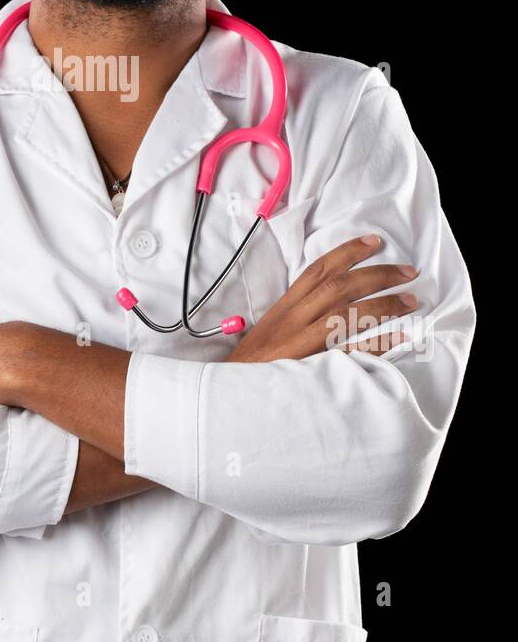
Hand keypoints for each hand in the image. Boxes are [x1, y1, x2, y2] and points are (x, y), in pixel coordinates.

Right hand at [226, 234, 417, 363]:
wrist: (228, 399)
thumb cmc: (249, 369)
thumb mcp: (267, 335)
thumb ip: (292, 320)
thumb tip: (325, 308)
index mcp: (283, 309)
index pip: (318, 270)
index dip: (347, 252)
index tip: (374, 242)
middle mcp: (293, 319)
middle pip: (340, 286)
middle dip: (378, 274)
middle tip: (408, 271)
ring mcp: (302, 342)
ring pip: (348, 313)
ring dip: (384, 304)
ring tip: (412, 301)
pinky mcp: (311, 366)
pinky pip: (351, 351)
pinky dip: (379, 343)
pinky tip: (402, 338)